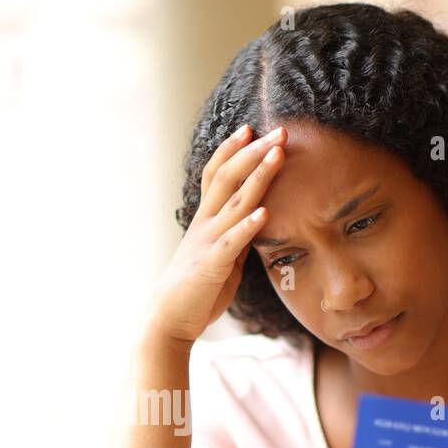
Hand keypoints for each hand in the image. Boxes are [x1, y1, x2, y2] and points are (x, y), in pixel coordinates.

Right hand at [148, 124, 287, 343]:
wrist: (169, 319)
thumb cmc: (197, 289)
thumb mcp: (221, 255)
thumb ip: (237, 234)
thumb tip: (258, 218)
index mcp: (206, 220)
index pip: (217, 174)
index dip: (232, 149)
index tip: (252, 128)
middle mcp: (205, 224)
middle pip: (228, 177)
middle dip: (253, 152)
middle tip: (278, 131)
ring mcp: (207, 242)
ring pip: (233, 202)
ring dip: (257, 177)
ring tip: (277, 155)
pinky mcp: (211, 265)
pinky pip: (231, 242)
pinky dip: (247, 226)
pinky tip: (264, 212)